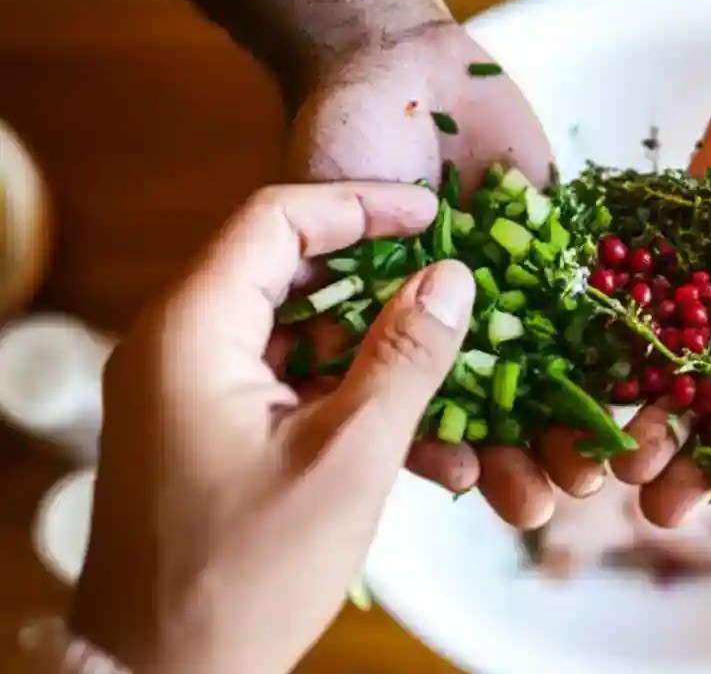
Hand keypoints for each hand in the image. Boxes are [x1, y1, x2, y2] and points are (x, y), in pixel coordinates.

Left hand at [69, 183, 474, 672]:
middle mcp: (181, 346)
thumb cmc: (246, 572)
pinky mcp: (213, 434)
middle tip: (456, 287)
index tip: (435, 214)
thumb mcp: (347, 456)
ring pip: (302, 338)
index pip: (277, 221)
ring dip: (381, 356)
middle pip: (292, 275)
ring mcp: (194, 393)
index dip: (361, 206)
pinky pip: (293, 390)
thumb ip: (404, 356)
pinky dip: (354, 403)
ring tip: (460, 376)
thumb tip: (452, 278)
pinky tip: (432, 445)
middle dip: (384, 283)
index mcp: (193, 331)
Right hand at [281, 6, 588, 528]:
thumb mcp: (325, 221)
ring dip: (572, 427)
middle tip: (546, 502)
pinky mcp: (565, 258)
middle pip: (496, 420)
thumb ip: (348, 283)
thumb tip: (385, 359)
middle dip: (520, 462)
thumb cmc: (342, 141)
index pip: (420, 422)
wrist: (397, 66)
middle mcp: (462, 336)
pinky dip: (616, 349)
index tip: (466, 484)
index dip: (442, 456)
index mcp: (396, 348)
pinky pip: (596, 309)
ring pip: (553, 380)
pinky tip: (637, 388)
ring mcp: (518, 300)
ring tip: (599, 468)